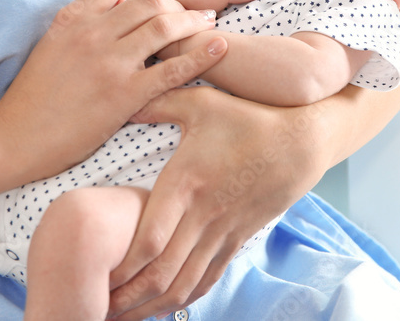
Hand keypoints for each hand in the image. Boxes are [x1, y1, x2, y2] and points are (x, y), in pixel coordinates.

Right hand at [0, 0, 227, 177]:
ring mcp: (109, 63)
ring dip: (195, 22)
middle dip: (180, 1)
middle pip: (150, 1)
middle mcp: (92, 33)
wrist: (15, 138)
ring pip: (165, 27)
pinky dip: (200, 56)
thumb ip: (81, 24)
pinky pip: (172, 69)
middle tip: (198, 10)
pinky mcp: (124, 94)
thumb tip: (116, 9)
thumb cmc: (33, 97)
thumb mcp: (51, 45)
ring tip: (211, 24)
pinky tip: (219, 48)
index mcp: (73, 18)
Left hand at [104, 86, 326, 320]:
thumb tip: (122, 99)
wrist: (301, 140)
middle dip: (128, 296)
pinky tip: (163, 305)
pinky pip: (208, 278)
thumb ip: (157, 104)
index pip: (149, 240)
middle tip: (98, 308)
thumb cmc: (247, 118)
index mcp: (186, 183)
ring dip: (152, 304)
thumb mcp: (200, 103)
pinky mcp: (238, 239)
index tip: (97, 275)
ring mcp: (223, 231)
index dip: (122, 266)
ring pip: (184, 284)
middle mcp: (203, 214)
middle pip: (162, 273)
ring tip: (124, 315)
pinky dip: (184, 298)